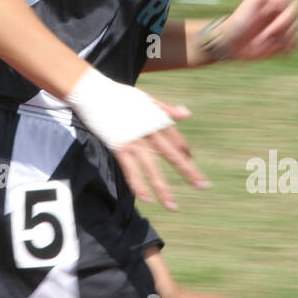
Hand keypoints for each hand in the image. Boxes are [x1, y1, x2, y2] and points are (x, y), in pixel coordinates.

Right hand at [64, 68, 207, 209]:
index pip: (177, 141)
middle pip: (173, 155)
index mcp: (157, 120)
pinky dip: (138, 185)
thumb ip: (166, 109)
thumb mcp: (146, 98)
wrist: (93, 92)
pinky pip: (131, 170)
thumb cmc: (118, 94)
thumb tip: (187, 114)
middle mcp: (150, 132)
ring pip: (153, 169)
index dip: (186, 154)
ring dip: (163, 189)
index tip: (191, 164)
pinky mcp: (119, 147)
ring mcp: (134, 141)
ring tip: (172, 206)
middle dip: (189, 172)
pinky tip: (146, 198)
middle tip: (203, 186)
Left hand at [196, 0, 297, 60]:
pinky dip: (285, 47)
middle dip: (282, 26)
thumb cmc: (240, 20)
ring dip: (281, 38)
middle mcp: (283, 14)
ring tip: (263, 40)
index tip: (271, 11)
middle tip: (266, 33)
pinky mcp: (284, 43)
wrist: (231, 42)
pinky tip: (271, 46)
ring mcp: (285, 29)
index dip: (285, 9)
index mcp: (278, 2)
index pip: (295, 2)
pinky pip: (296, 44)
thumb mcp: (252, 2)